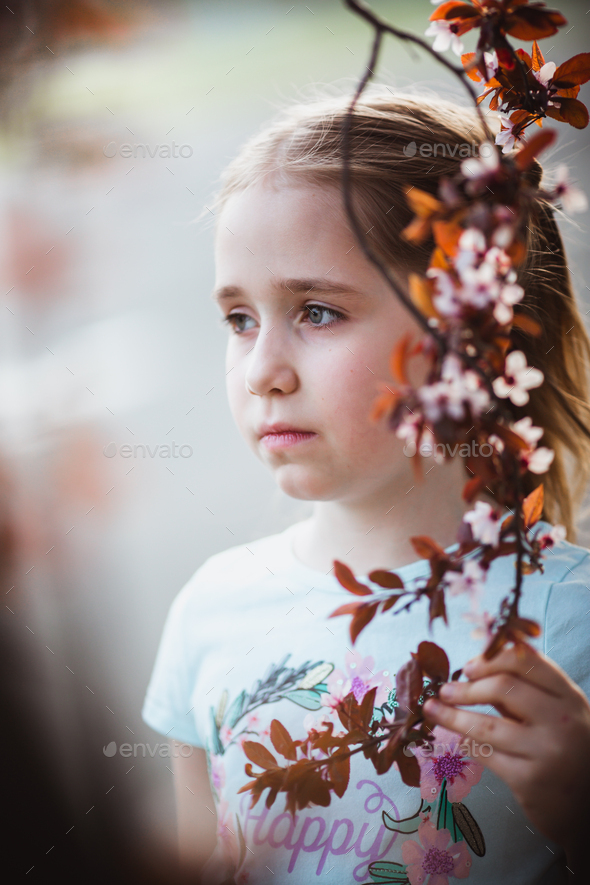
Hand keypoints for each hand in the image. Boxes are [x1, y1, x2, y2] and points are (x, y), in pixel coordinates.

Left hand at [422, 642, 589, 874]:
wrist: (586, 807)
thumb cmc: (565, 748)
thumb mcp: (556, 712)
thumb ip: (522, 690)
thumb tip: (475, 666)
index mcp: (569, 696)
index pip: (526, 661)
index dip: (491, 659)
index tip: (468, 666)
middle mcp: (562, 720)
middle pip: (503, 688)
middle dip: (466, 688)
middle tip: (444, 690)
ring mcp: (547, 752)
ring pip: (487, 724)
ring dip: (453, 715)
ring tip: (433, 709)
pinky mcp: (530, 780)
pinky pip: (487, 754)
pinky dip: (467, 744)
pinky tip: (459, 740)